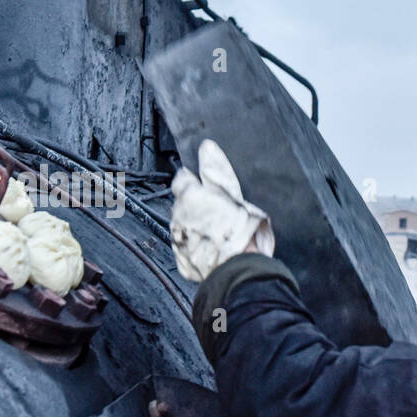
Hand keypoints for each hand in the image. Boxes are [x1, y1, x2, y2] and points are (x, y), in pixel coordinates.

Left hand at [169, 139, 274, 281]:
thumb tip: (207, 148)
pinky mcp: (181, 258)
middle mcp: (178, 217)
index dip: (195, 180)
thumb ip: (216, 169)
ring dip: (194, 224)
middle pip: (182, 203)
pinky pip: (185, 245)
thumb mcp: (233, 193)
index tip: (205, 185)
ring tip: (217, 230)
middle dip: (195, 204)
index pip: (182, 178)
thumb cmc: (239, 232)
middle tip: (217, 210)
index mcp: (189, 196)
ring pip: (182, 224)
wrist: (237, 268)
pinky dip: (195, 244)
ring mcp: (178, 239)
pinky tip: (211, 245)